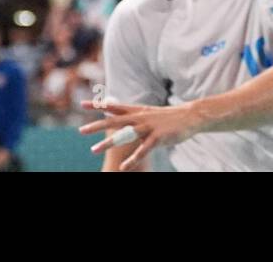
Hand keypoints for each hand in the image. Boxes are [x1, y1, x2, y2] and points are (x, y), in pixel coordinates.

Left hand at [78, 100, 198, 170]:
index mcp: (137, 110)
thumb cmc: (167, 116)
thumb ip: (133, 114)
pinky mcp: (158, 137)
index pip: (114, 106)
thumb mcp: (148, 113)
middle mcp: (140, 117)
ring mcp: (149, 127)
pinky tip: (123, 168)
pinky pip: (143, 150)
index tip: (82, 104)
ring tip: (93, 150)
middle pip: (115, 120)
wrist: (190, 116)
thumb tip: (120, 113)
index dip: (98, 105)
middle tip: (81, 131)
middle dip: (97, 126)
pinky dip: (133, 160)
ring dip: (109, 142)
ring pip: (125, 135)